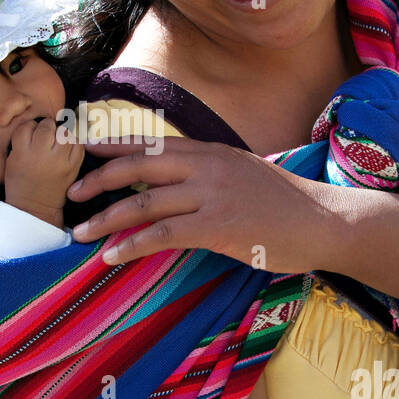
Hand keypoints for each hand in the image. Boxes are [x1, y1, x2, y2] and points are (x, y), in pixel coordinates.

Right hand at [4, 118, 83, 226]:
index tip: (30, 134)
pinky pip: (78, 144)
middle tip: (44, 138)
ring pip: (64, 132)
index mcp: (22, 153)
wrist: (35, 208)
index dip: (29, 128)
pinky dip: (73, 143)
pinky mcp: (73, 167)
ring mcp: (60, 161)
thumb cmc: (20, 183)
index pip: (27, 126)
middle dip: (46, 128)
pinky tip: (66, 149)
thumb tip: (36, 123)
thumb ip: (21, 141)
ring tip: (56, 143)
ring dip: (60, 134)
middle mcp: (41, 155)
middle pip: (47, 126)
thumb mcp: (12, 160)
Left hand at [66, 137, 343, 269]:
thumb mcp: (243, 175)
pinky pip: (163, 235)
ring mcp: (212, 194)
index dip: (112, 144)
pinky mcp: (218, 226)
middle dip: (99, 178)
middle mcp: (207, 165)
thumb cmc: (287, 206)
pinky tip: (111, 257)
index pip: (150, 141)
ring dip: (106, 219)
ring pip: (144, 203)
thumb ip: (208, 174)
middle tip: (72, 192)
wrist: (327, 221)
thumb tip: (173, 186)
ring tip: (80, 233)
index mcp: (211, 150)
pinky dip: (131, 246)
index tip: (81, 146)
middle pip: (138, 165)